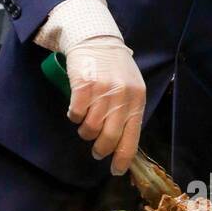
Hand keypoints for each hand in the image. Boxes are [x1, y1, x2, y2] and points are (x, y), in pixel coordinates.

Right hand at [66, 35, 145, 173]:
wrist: (97, 40)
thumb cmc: (115, 68)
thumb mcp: (131, 88)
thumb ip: (128, 112)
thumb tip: (120, 144)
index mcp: (137, 100)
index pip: (132, 138)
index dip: (122, 158)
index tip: (116, 170)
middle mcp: (122, 97)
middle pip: (109, 138)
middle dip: (101, 150)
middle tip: (97, 152)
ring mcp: (102, 92)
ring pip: (90, 128)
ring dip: (85, 132)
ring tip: (85, 125)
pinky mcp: (83, 86)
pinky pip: (76, 114)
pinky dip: (74, 116)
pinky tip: (77, 110)